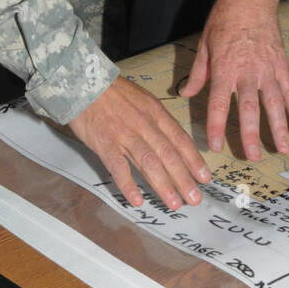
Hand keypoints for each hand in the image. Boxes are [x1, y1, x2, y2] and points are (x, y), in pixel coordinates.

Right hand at [69, 74, 210, 209]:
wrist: (83, 83)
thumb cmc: (113, 91)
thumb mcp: (142, 98)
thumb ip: (157, 119)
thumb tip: (172, 140)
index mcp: (155, 112)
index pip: (180, 139)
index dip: (194, 160)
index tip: (204, 177)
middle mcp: (144, 124)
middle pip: (168, 155)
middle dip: (183, 179)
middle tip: (194, 198)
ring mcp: (124, 135)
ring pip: (148, 163)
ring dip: (163, 185)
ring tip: (174, 203)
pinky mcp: (105, 143)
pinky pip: (119, 167)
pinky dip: (128, 185)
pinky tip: (137, 200)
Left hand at [181, 0, 288, 159]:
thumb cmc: (224, 19)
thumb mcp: (204, 45)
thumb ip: (197, 74)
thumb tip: (186, 94)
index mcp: (225, 68)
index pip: (220, 104)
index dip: (217, 127)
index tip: (217, 146)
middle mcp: (248, 72)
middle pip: (250, 109)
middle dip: (251, 135)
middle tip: (252, 157)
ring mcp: (268, 69)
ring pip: (275, 103)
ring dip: (279, 128)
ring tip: (282, 149)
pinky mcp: (281, 64)